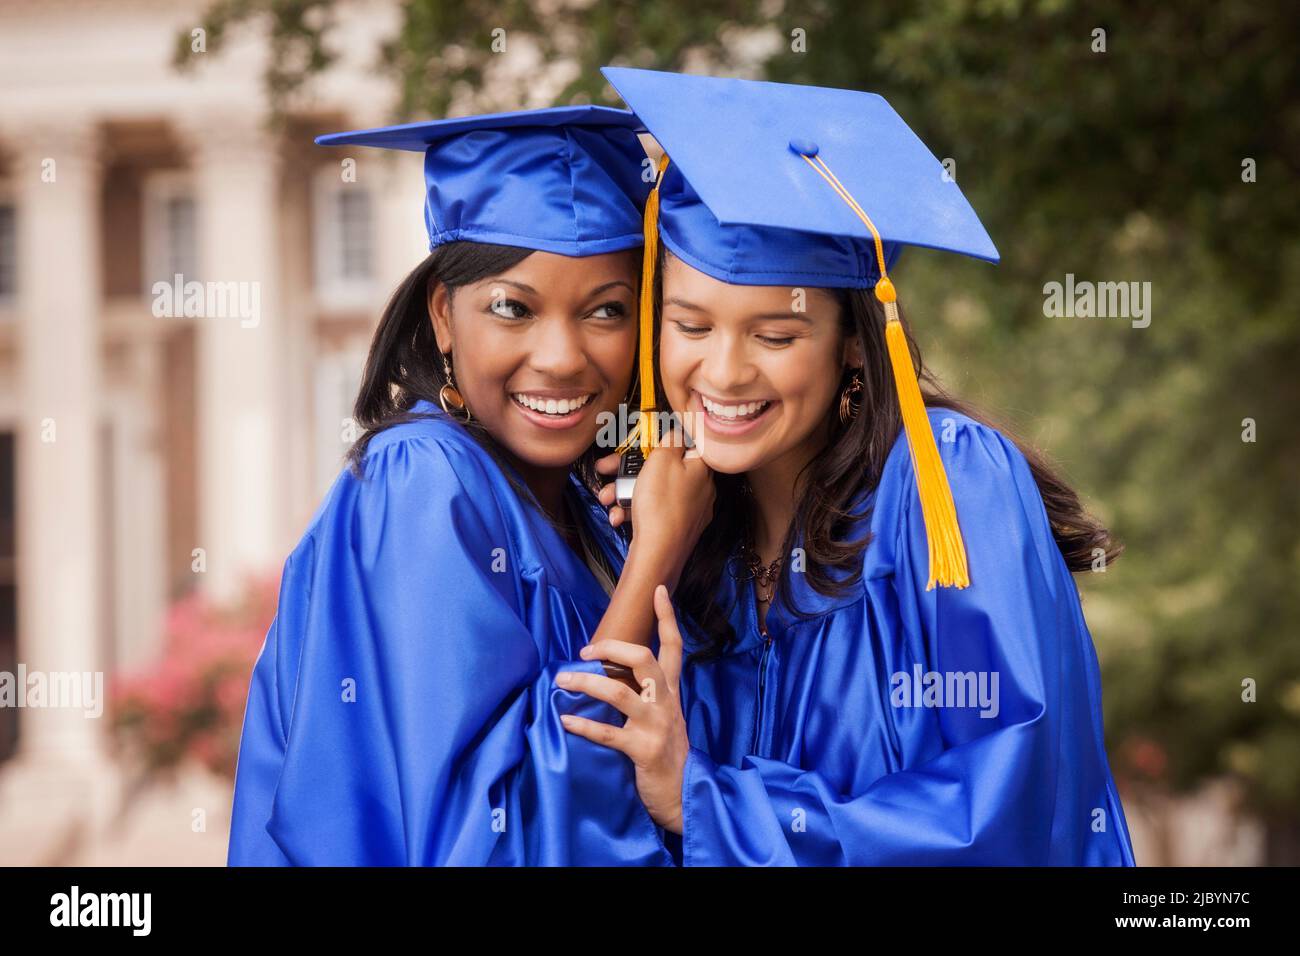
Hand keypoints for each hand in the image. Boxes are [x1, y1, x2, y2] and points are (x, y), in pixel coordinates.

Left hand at [557, 585, 689, 834]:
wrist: (685, 795)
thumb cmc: (668, 753)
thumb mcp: (664, 717)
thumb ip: (646, 694)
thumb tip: (609, 672)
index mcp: (671, 692)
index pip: (674, 647)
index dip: (666, 617)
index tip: (657, 590)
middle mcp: (665, 703)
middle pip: (643, 659)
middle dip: (611, 648)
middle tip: (585, 649)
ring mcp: (655, 726)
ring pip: (619, 693)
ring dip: (587, 683)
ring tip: (562, 680)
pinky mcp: (643, 750)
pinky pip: (608, 733)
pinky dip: (584, 725)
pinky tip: (565, 720)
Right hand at [596, 428, 714, 586]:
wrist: (657, 555)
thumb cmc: (660, 504)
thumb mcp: (662, 460)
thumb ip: (671, 440)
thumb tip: (678, 432)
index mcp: (702, 468)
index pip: (686, 443)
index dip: (660, 440)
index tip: (642, 441)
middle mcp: (700, 489)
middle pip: (662, 469)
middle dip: (629, 469)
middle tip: (605, 468)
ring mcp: (689, 511)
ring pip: (653, 491)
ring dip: (625, 491)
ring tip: (606, 498)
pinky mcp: (676, 528)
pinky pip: (654, 511)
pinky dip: (634, 511)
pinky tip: (617, 516)